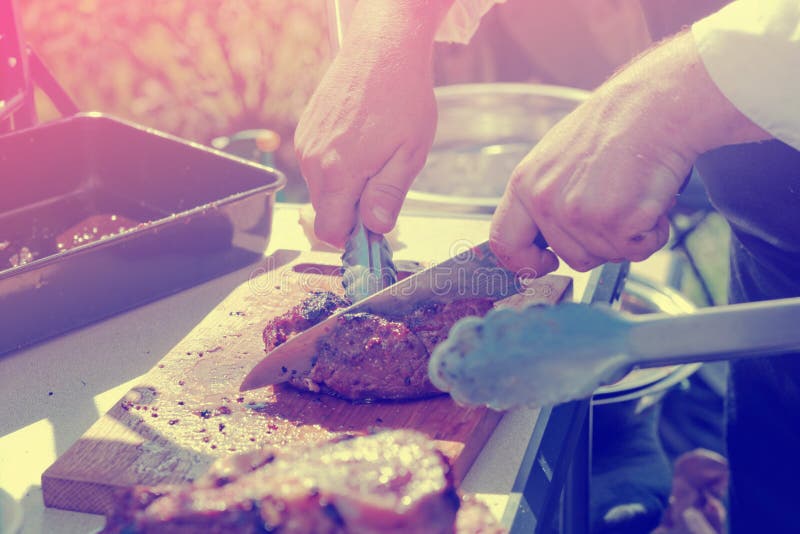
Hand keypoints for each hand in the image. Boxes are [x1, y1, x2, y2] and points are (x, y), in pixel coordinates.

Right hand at [295, 0, 452, 248]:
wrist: (382, 48)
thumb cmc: (402, 97)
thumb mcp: (409, 154)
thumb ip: (388, 196)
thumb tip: (375, 228)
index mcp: (338, 172)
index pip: (329, 230)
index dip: (352, 237)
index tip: (374, 229)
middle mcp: (313, 160)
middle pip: (325, 210)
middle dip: (352, 210)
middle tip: (383, 186)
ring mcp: (306, 143)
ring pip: (321, 187)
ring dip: (346, 186)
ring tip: (375, 157)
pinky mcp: (306, 129)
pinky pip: (317, 164)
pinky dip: (337, 164)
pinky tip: (361, 142)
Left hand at [490, 30, 768, 274]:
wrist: (654, 106)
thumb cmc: (612, 130)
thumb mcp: (556, 161)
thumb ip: (543, 200)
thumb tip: (540, 243)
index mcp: (524, 184)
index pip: (505, 242)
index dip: (526, 262)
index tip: (547, 262)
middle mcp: (544, 201)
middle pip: (571, 258)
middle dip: (600, 242)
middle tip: (617, 204)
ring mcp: (577, 214)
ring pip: (606, 256)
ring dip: (628, 235)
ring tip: (634, 193)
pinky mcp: (613, 221)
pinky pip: (637, 251)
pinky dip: (653, 233)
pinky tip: (651, 200)